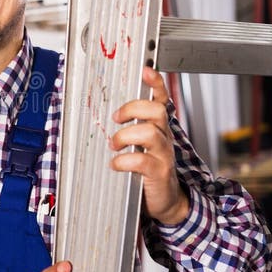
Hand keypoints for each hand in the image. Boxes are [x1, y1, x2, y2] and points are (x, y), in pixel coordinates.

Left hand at [109, 65, 189, 224]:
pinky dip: (124, 161)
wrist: (165, 201)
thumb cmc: (149, 170)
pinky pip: (142, 161)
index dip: (156, 83)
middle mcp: (164, 137)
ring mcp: (164, 154)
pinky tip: (116, 164)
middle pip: (156, 110)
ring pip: (150, 133)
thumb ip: (130, 129)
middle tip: (116, 118)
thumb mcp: (141, 146)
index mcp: (159, 127)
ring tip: (114, 145)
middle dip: (133, 109)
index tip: (146, 70)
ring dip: (125, 136)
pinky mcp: (159, 173)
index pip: (161, 99)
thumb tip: (106, 115)